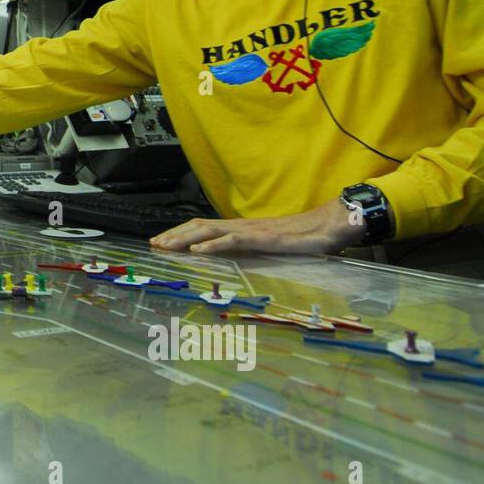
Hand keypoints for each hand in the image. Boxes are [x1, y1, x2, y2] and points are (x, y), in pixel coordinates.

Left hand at [149, 198, 364, 256]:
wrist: (330, 225)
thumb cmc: (303, 238)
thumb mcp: (270, 247)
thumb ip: (253, 251)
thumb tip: (234, 259)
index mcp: (241, 229)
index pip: (203, 228)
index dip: (181, 233)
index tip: (161, 242)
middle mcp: (241, 226)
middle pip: (200, 227)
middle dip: (174, 235)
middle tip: (153, 245)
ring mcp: (252, 231)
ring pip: (210, 231)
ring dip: (185, 238)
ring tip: (166, 246)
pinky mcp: (265, 239)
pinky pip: (234, 241)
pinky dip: (213, 245)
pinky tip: (199, 252)